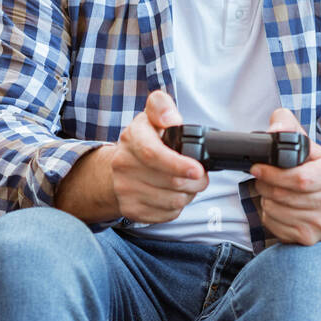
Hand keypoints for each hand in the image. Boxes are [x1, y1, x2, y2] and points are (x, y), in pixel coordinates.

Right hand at [109, 89, 208, 223]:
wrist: (120, 167)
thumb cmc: (144, 139)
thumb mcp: (152, 115)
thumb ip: (161, 107)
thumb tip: (170, 119)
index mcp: (131, 138)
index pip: (153, 154)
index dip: (179, 165)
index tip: (198, 170)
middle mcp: (123, 164)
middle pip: (170, 182)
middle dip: (195, 181)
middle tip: (200, 175)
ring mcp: (124, 190)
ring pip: (172, 201)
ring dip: (189, 194)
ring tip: (187, 183)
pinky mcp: (131, 210)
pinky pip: (167, 214)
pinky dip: (178, 206)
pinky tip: (174, 194)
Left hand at [251, 107, 320, 244]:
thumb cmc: (316, 170)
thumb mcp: (308, 144)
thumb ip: (288, 126)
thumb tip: (274, 131)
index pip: (300, 178)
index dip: (273, 173)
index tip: (257, 168)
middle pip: (284, 195)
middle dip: (265, 185)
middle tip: (261, 178)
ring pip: (276, 211)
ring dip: (266, 199)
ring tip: (272, 191)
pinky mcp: (310, 237)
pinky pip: (276, 226)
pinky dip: (269, 215)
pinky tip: (278, 207)